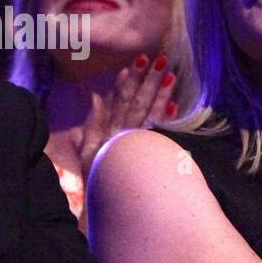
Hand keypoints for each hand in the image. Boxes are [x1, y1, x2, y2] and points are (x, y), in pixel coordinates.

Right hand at [77, 54, 176, 180]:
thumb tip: (93, 97)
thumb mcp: (87, 155)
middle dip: (146, 80)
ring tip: (171, 74)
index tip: (130, 66)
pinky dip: (166, 118)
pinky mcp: (153, 155)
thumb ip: (90, 126)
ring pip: (150, 113)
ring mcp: (139, 144)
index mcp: (108, 133)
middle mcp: (123, 135)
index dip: (123, 84)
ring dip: (160, 92)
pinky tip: (174, 104)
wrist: (114, 204)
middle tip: (158, 59)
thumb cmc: (100, 180)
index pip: (117, 104)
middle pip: (135, 103)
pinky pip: (161, 134)